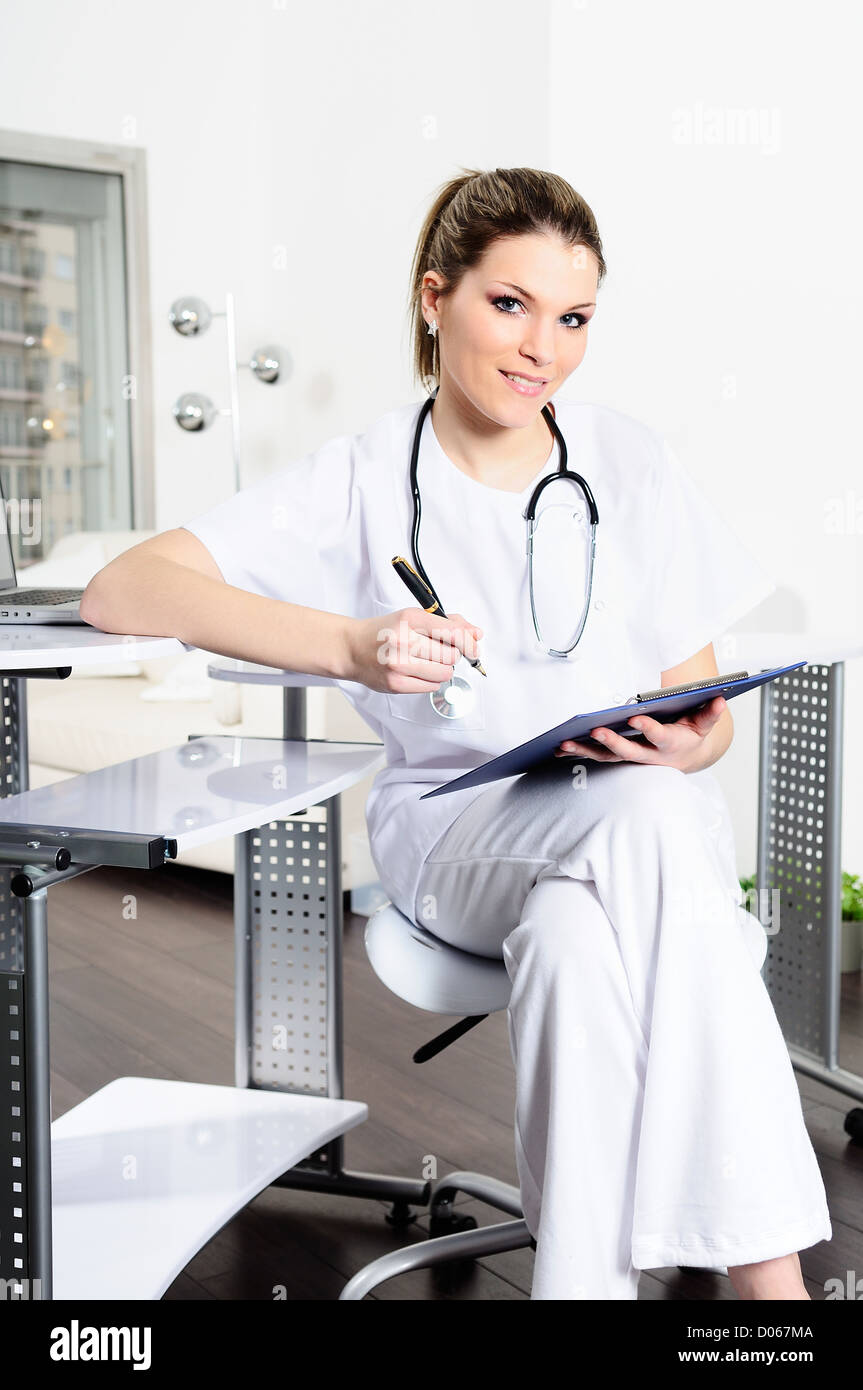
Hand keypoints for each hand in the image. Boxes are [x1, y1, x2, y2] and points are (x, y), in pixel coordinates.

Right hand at [344, 607, 482, 693]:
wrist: (352, 648)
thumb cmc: (385, 632)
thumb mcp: (414, 617)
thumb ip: (447, 623)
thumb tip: (476, 634)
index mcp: (409, 619)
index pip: (453, 632)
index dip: (469, 641)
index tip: (473, 646)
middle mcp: (403, 640)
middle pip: (451, 655)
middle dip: (451, 654)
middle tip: (438, 651)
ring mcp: (398, 664)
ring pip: (445, 672)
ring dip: (442, 668)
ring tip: (427, 661)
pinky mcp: (396, 684)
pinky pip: (432, 686)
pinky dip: (431, 680)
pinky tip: (418, 671)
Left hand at [553, 696, 727, 771]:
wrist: (686, 757)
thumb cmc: (692, 734)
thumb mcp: (704, 724)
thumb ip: (710, 713)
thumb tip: (719, 699)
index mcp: (670, 745)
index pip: (659, 737)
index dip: (648, 729)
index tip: (636, 718)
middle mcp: (649, 756)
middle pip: (628, 751)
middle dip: (612, 742)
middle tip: (596, 731)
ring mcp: (632, 759)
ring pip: (607, 758)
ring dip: (585, 751)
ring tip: (564, 744)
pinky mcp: (620, 759)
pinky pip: (598, 757)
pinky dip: (579, 753)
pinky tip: (560, 748)